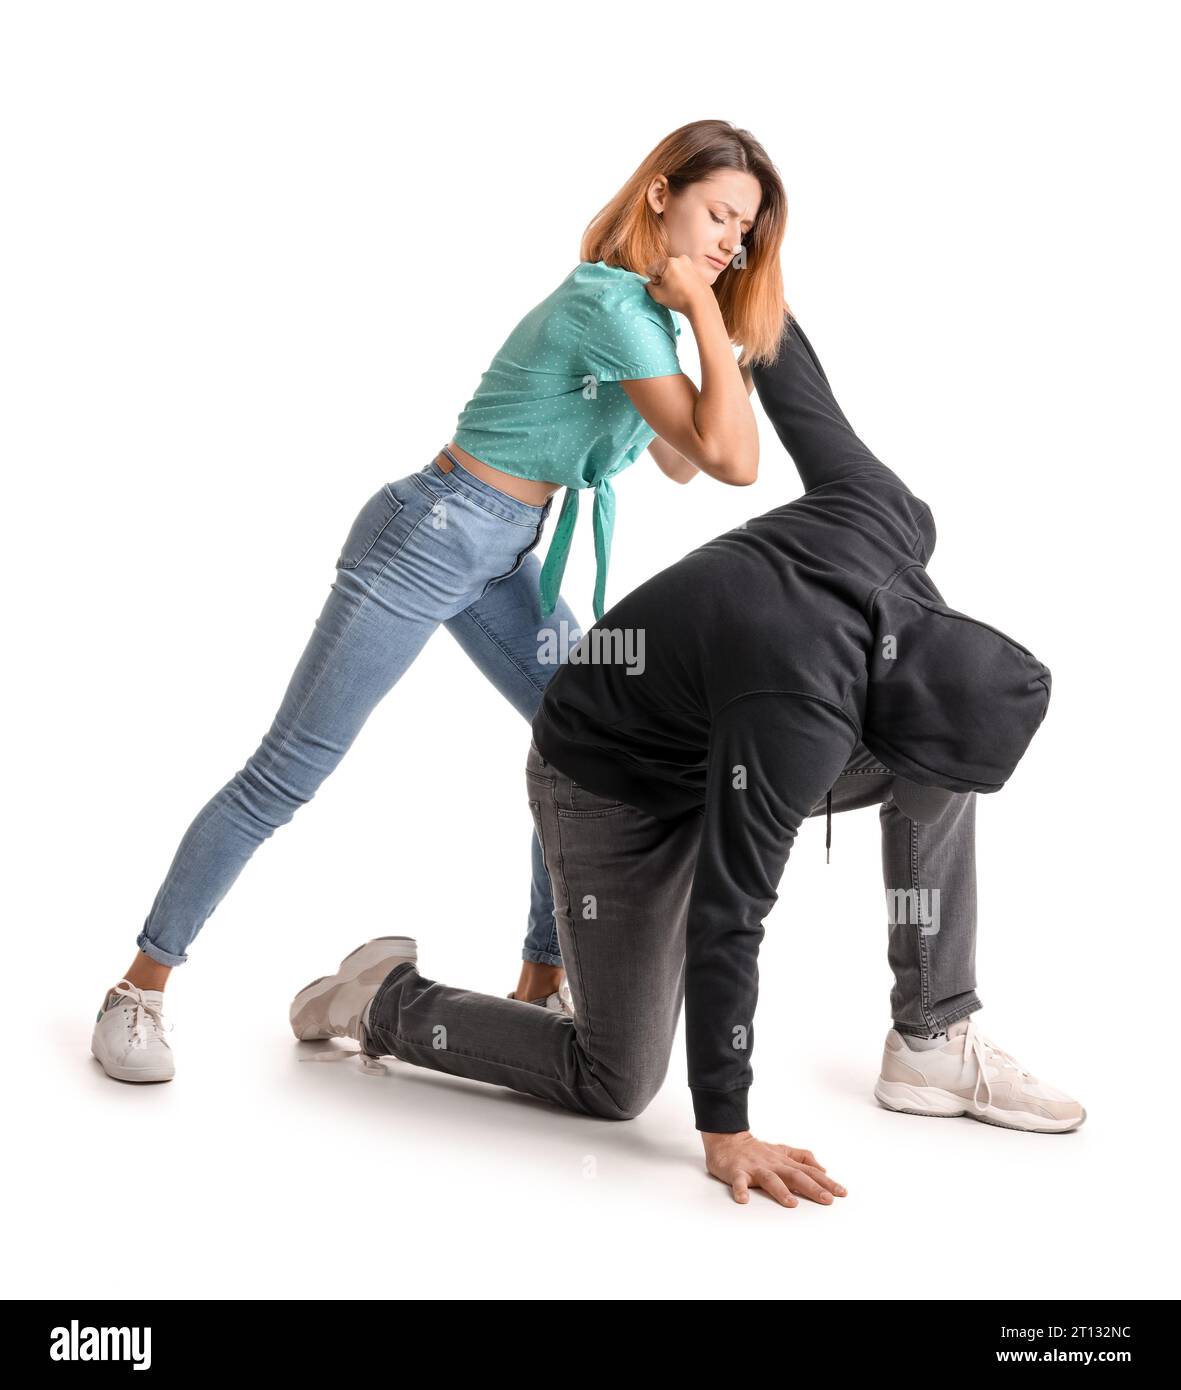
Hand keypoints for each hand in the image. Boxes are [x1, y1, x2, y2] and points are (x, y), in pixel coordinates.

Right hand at [642, 254, 711, 314]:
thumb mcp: (657, 295)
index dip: (652, 280)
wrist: (701, 304)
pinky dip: (680, 280)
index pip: (650, 268)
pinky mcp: (695, 269)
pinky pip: (682, 273)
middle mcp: (680, 258)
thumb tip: (650, 284)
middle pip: (662, 268)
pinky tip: (684, 290)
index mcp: (669, 262)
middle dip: (662, 278)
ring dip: (671, 279)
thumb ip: (649, 287)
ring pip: (672, 270)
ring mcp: (689, 263)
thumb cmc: (679, 299)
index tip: (661, 288)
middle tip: (670, 290)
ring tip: (678, 291)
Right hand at [701, 1130, 848, 1206]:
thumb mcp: (782, 1151)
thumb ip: (802, 1157)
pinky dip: (741, 1190)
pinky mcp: (737, 1171)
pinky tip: (744, 1199)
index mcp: (784, 1162)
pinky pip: (739, 1181)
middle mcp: (773, 1164)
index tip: (842, 1193)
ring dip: (781, 1191)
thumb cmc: (756, 1150)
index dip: (826, 1182)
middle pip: (795, 1175)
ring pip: (770, 1179)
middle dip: (812, 1188)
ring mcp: (755, 1168)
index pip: (809, 1171)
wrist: (727, 1140)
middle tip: (827, 1200)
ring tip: (792, 1203)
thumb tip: (823, 1169)